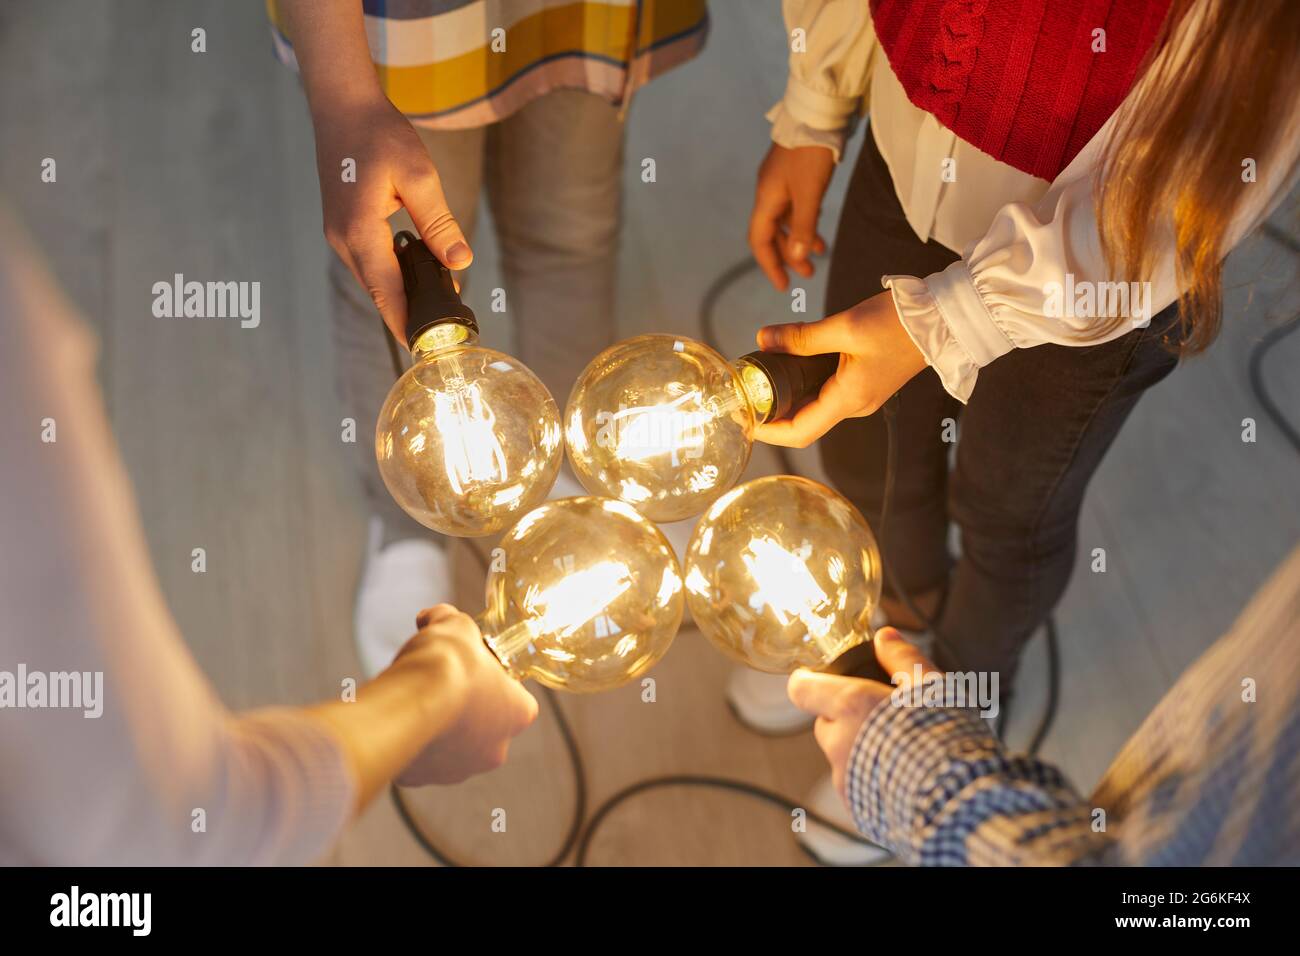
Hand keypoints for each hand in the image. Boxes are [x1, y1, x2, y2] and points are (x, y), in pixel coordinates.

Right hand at [311, 97, 471, 341]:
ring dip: (402, 292)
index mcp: (359, 232)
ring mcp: (339, 236)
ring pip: (374, 279)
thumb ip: (439, 223)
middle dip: (411, 311)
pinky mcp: (343, 228)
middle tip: (449, 321)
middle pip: (380, 292)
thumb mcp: (419, 176)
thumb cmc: (378, 135)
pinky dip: (392, 273)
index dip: (408, 324)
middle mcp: (343, 241)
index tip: (427, 349)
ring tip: (440, 297)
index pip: (386, 294)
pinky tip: (417, 269)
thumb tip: (459, 261)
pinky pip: (370, 263)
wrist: (342, 106)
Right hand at [391, 604, 537, 785]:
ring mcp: (458, 770)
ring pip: (448, 747)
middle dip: (461, 708)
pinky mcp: (422, 778)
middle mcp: (495, 750)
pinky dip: (406, 742)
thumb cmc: (447, 664)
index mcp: (519, 713)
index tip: (470, 668)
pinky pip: (415, 759)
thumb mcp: (455, 625)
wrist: (411, 699)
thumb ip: (449, 620)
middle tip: (437, 684)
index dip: (491, 680)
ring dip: (434, 728)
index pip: (514, 697)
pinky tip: (395, 719)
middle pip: (481, 726)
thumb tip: (436, 616)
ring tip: (412, 700)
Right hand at [749, 143, 834, 290]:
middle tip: (808, 275)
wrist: (819, 114)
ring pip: (786, 221)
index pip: (760, 240)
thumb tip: (797, 259)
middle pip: (772, 233)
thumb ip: (803, 226)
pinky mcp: (793, 176)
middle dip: (789, 256)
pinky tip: (817, 231)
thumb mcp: (810, 193)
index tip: (783, 285)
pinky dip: (805, 223)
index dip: (770, 264)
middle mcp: (769, 193)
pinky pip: (795, 208)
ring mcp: (780, 184)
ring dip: (799, 241)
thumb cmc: (812, 154)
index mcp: (766, 198)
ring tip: (817, 256)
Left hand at [753, 291, 926, 447]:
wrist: (942, 318)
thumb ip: (801, 337)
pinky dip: (805, 385)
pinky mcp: (865, 384)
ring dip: (789, 398)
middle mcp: (855, 405)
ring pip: (815, 407)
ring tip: (762, 378)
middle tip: (747, 394)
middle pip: (805, 422)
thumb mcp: (844, 326)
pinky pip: (828, 393)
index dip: (769, 431)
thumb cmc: (899, 322)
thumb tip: (764, 339)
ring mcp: (862, 397)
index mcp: (849, 399)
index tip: (745, 420)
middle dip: (773, 413)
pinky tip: (791, 365)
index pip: (800, 431)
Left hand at [787, 628, 938, 801]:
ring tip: (904, 752)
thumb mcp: (932, 686)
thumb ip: (903, 658)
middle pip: (826, 723)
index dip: (810, 681)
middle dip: (849, 719)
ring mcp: (845, 782)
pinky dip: (873, 781)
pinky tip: (906, 779)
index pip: (802, 688)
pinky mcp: (857, 812)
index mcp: (850, 706)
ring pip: (843, 757)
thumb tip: (885, 637)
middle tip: (885, 719)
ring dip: (863, 751)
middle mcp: (839, 744)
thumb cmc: (949, 741)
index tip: (821, 680)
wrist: (964, 806)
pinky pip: (857, 788)